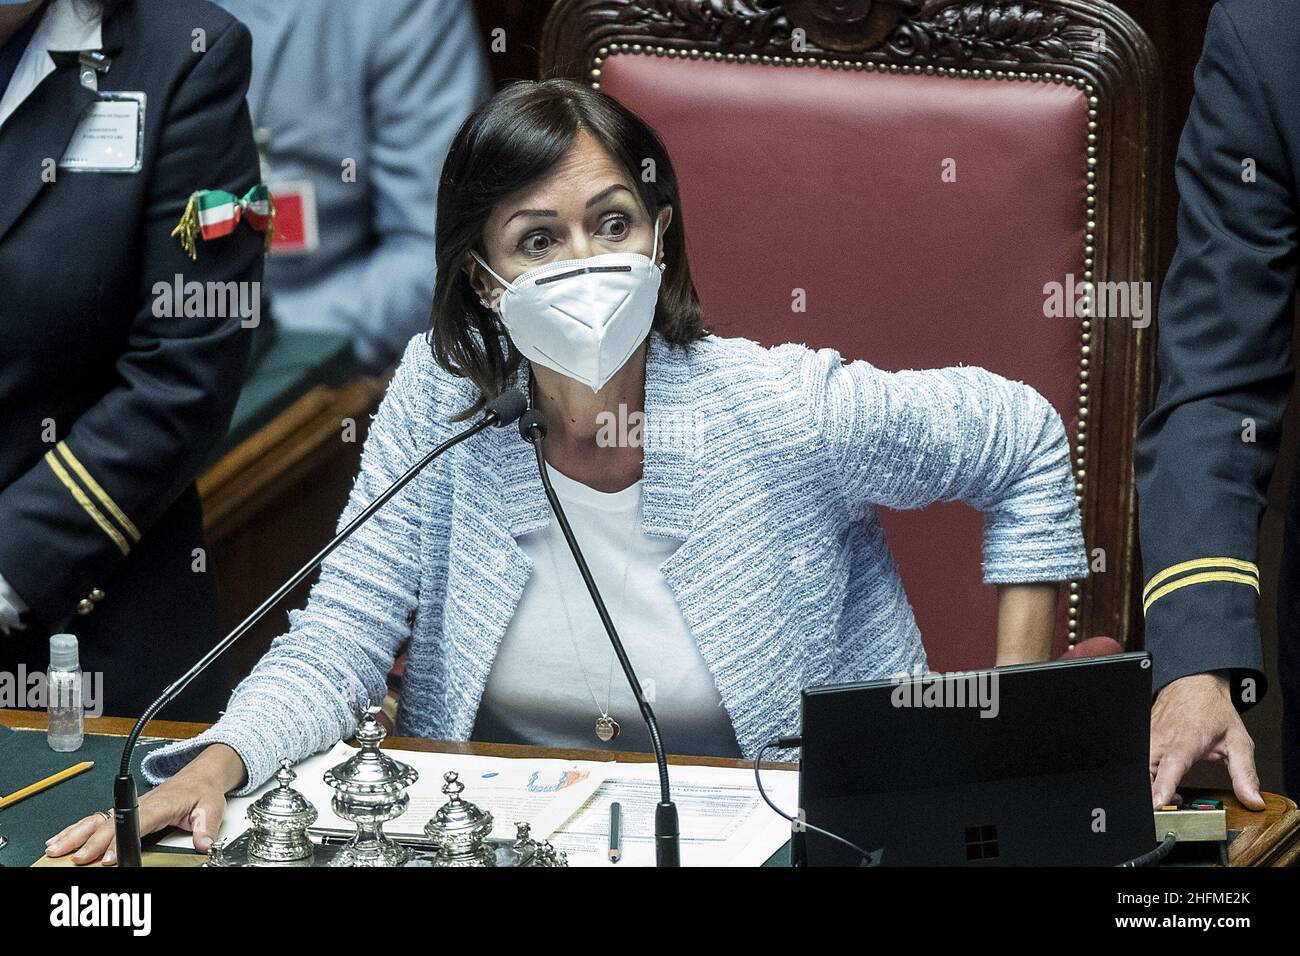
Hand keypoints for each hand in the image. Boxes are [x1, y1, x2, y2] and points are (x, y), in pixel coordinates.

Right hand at [44, 743, 245, 864]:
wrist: (202, 775)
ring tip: (56, 848)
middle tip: (76, 859)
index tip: (107, 857)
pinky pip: (98, 820)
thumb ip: (206, 828)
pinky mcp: (126, 812)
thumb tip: (204, 845)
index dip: (119, 840)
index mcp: (160, 804)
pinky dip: (77, 829)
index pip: (136, 823)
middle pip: (109, 822)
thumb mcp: (212, 808)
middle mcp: (141, 804)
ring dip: (75, 834)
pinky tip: (63, 838)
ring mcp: (130, 808)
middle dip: (90, 842)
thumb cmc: (203, 791)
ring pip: (97, 819)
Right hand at [1150, 672, 1264, 810]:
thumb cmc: (1214, 711)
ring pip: (1139, 768)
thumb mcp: (1238, 742)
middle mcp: (1162, 739)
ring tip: (1171, 790)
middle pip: (1146, 772)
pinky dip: (1148, 773)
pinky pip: (1138, 760)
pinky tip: (1163, 775)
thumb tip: (1252, 800)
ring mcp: (1149, 737)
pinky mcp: (1142, 737)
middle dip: (1153, 792)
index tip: (1157, 804)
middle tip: (1176, 801)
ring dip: (1150, 784)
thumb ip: (1245, 774)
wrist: (1194, 684)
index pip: (1169, 768)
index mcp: (1186, 741)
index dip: (1162, 788)